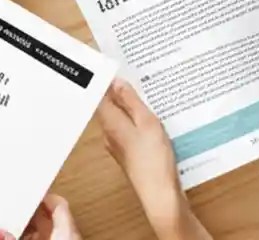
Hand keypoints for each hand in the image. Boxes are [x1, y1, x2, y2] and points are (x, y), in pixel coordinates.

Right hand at [0, 193, 81, 239]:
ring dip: (29, 230)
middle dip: (30, 213)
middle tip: (11, 205)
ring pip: (47, 234)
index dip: (42, 194)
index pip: (58, 204)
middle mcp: (70, 238)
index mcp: (68, 232)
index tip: (26, 189)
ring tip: (7, 225)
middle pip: (50, 219)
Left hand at [96, 79, 209, 239]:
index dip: (102, 79)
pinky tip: (149, 115)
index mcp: (111, 122)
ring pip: (119, 116)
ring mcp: (119, 144)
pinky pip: (129, 127)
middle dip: (116, 89)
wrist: (160, 195)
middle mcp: (109, 133)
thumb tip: (117, 82)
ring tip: (141, 89)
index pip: (99, 95)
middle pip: (108, 104)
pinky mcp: (130, 152)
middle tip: (127, 71)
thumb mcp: (147, 122)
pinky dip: (136, 118)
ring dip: (128, 103)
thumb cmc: (154, 160)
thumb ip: (132, 101)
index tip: (107, 64)